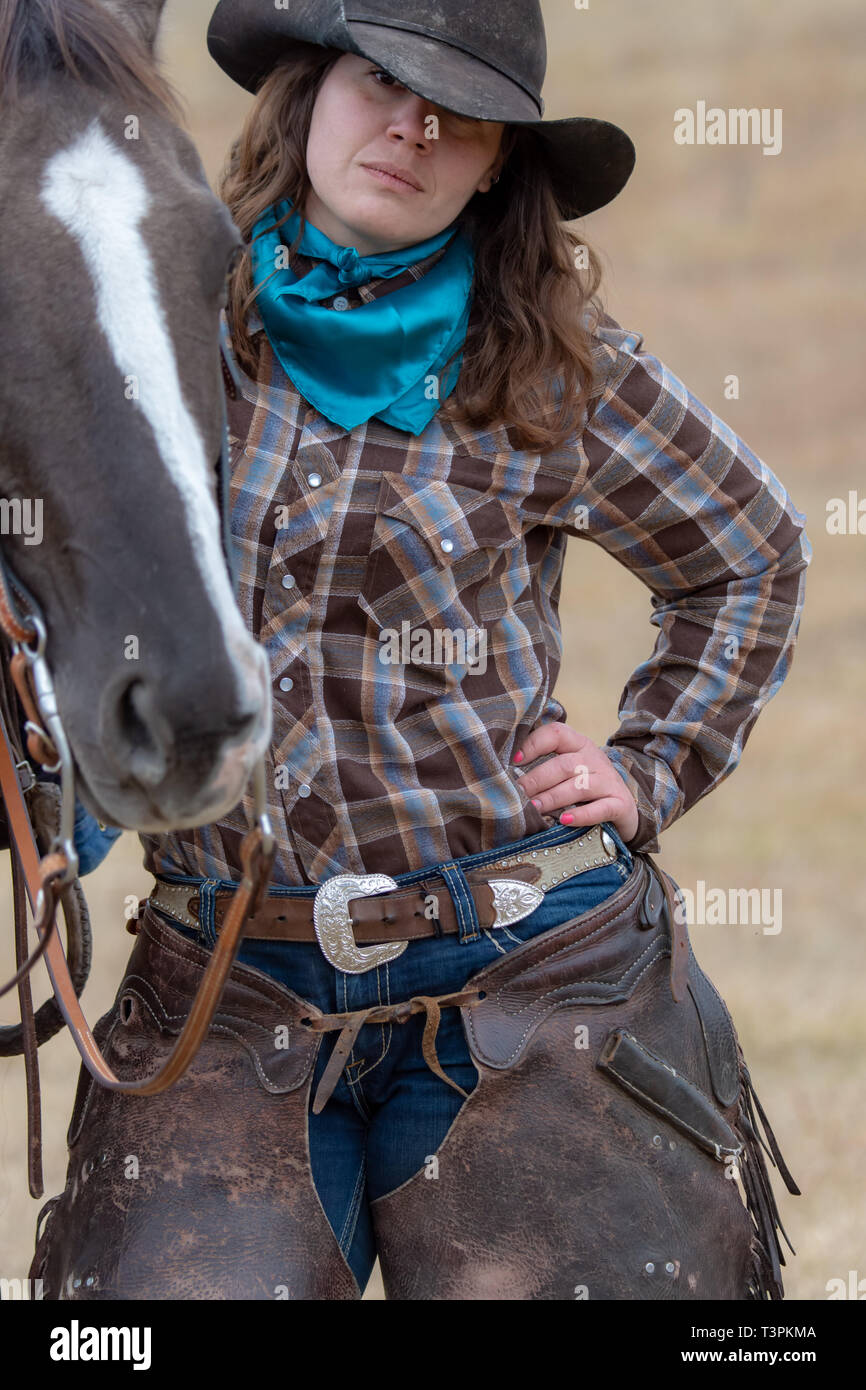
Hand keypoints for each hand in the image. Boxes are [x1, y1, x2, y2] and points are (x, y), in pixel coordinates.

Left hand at [513, 722, 638, 844]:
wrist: (625, 808)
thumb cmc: (586, 787)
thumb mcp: (569, 769)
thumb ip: (545, 766)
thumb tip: (504, 775)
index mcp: (579, 745)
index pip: (556, 733)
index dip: (534, 743)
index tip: (514, 760)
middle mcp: (595, 760)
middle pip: (564, 764)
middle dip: (537, 779)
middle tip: (517, 793)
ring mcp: (609, 782)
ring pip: (579, 786)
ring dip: (553, 797)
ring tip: (533, 808)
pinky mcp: (619, 804)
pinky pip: (601, 808)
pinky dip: (581, 815)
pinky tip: (563, 820)